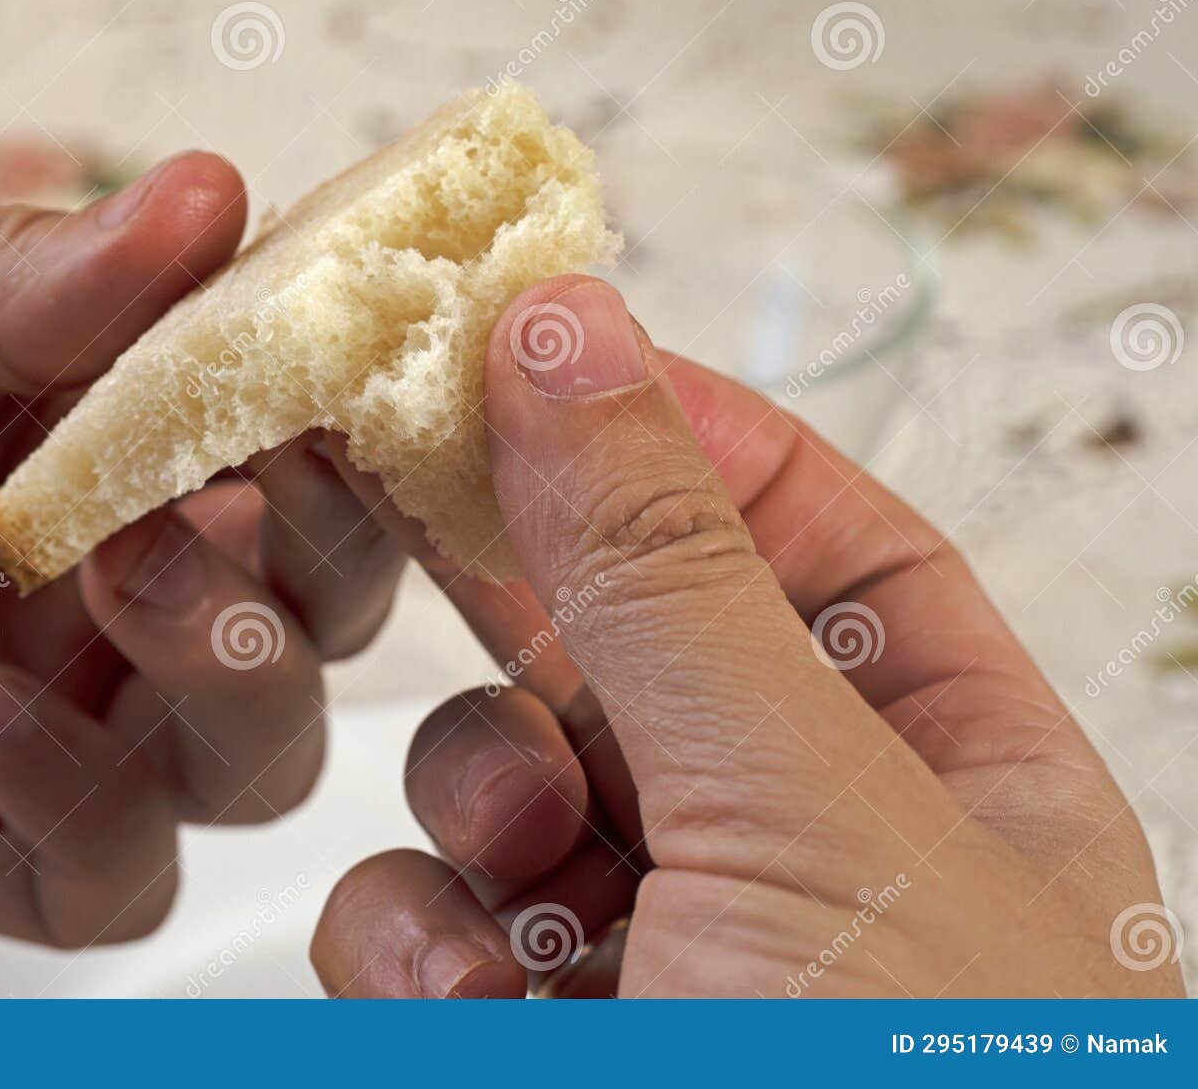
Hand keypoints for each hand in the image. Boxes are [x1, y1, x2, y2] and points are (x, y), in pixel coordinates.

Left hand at [0, 157, 405, 945]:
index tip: (330, 401)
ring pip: (252, 763)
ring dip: (230, 685)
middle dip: (307, 574)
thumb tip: (208, 195)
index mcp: (112, 438)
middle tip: (217, 503)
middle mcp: (111, 583)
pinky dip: (87, 814)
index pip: (303, 457)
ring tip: (114, 583)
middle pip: (316, 626)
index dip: (346, 442)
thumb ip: (20, 270)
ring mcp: (55, 713)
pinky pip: (106, 877)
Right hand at [311, 275, 1182, 997]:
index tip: (541, 350)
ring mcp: (648, 942)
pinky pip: (424, 922)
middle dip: (519, 584)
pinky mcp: (520, 1029)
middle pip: (629, 634)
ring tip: (510, 867)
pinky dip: (414, 944)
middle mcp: (795, 842)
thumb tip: (565, 324)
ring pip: (499, 776)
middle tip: (394, 465)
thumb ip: (662, 563)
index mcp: (948, 767)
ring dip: (471, 797)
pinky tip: (457, 1004)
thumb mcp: (800, 807)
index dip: (684, 430)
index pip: (820, 534)